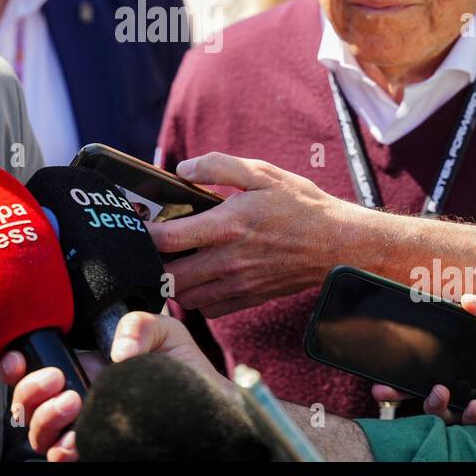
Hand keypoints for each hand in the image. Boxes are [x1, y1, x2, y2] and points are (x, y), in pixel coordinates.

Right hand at [0, 312, 222, 460]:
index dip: (14, 363)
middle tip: (57, 380)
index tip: (18, 359)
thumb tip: (117, 353)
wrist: (211, 409)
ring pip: (37, 433)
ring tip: (75, 403)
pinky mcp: (97, 450)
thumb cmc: (183, 371)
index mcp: (82, 368)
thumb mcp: (165, 332)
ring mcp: (84, 428)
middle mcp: (76, 399)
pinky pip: (61, 459)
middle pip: (25, 402)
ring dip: (44, 419)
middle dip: (28, 391)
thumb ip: (139, 324)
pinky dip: (60, 450)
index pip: (33, 366)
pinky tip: (77, 440)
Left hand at [148, 152, 357, 317]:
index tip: (136, 226)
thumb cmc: (301, 205)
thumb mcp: (261, 172)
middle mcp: (229, 260)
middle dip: (152, 265)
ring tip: (173, 263)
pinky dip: (196, 298)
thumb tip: (182, 169)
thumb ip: (218, 167)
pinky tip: (200, 278)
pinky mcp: (249, 298)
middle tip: (150, 249)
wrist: (338, 244)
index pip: (168, 239)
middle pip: (169, 277)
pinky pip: (209, 309)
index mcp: (228, 225)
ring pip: (185, 297)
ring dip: (173, 283)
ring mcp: (239, 284)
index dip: (144, 235)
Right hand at [372, 293, 475, 424]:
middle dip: (408, 389)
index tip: (393, 357)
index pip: (444, 357)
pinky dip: (469, 418)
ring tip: (439, 393)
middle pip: (437, 387)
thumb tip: (466, 301)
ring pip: (451, 410)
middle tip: (384, 387)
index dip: (417, 360)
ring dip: (436, 404)